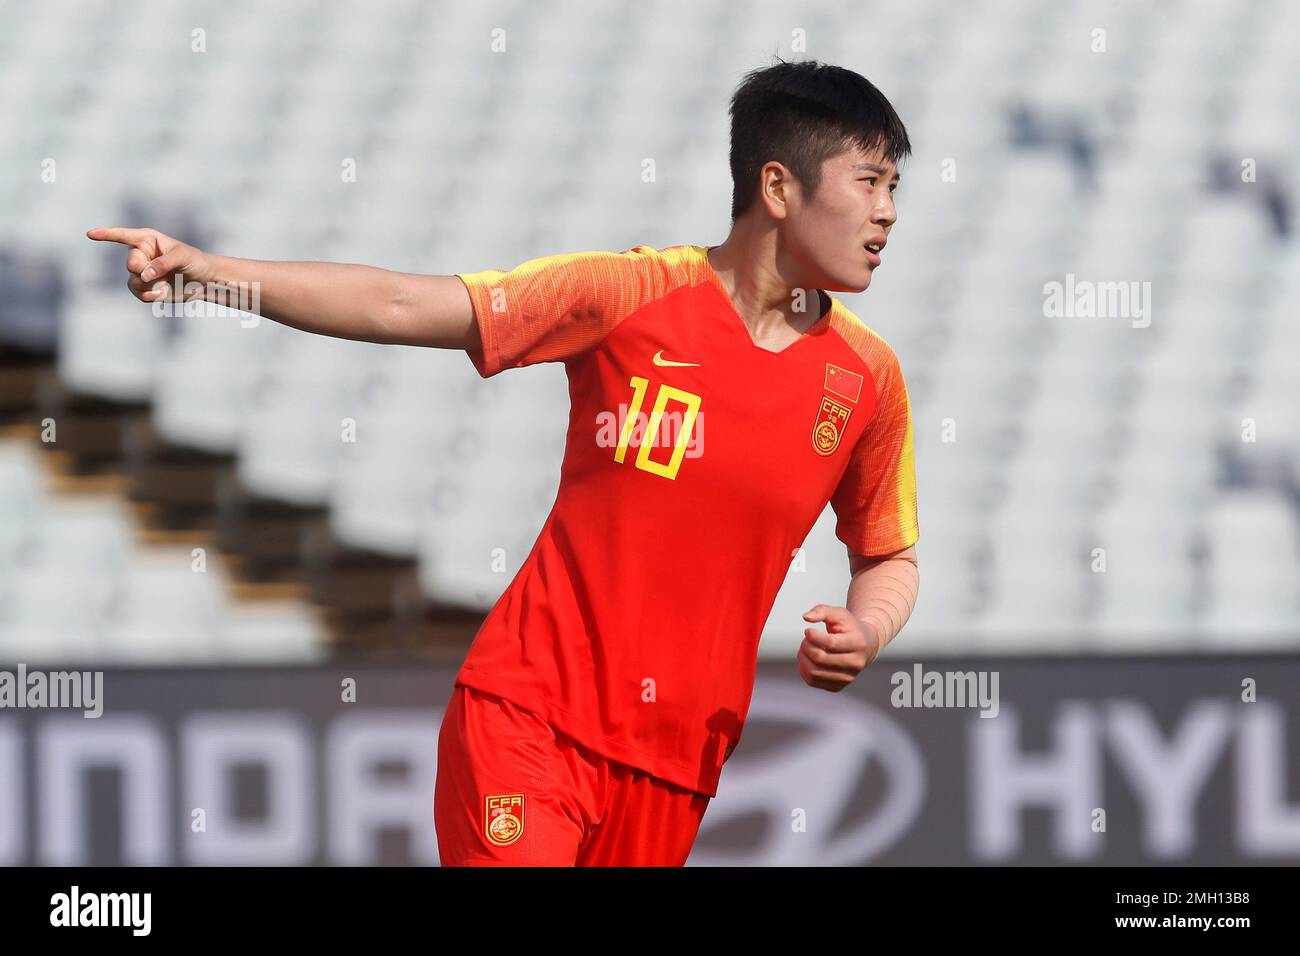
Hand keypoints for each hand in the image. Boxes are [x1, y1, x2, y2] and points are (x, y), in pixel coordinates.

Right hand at [86, 226, 214, 303]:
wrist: (204, 280)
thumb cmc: (194, 261)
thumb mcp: (182, 257)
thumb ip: (162, 263)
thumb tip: (144, 275)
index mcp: (148, 239)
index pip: (123, 235)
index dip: (106, 235)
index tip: (90, 234)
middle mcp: (142, 254)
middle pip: (130, 264)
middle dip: (142, 270)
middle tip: (157, 272)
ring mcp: (142, 271)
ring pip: (132, 281)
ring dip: (147, 286)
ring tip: (163, 285)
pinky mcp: (146, 286)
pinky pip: (137, 293)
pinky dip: (148, 296)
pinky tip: (161, 293)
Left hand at [797, 604, 879, 692]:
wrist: (866, 645)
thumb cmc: (850, 628)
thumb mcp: (840, 614)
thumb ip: (822, 610)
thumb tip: (806, 617)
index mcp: (858, 644)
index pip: (830, 643)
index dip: (813, 636)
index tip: (808, 630)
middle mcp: (856, 664)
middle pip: (820, 658)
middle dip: (806, 646)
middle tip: (806, 639)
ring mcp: (848, 678)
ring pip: (813, 672)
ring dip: (803, 658)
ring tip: (806, 648)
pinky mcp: (838, 687)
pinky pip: (812, 681)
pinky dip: (804, 669)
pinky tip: (808, 659)